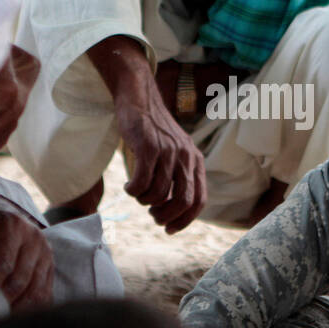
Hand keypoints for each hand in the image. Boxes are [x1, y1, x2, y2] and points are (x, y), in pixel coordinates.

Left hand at [0, 191, 54, 311]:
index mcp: (11, 226)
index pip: (3, 264)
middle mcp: (33, 237)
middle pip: (21, 280)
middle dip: (2, 301)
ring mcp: (45, 252)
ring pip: (36, 290)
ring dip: (18, 309)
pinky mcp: (50, 265)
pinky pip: (45, 293)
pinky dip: (31, 309)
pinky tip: (15, 317)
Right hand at [114, 69, 207, 233]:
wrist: (140, 99)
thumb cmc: (153, 131)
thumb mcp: (174, 152)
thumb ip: (177, 175)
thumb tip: (170, 208)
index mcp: (195, 160)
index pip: (199, 200)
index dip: (186, 220)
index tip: (169, 229)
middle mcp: (185, 156)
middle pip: (183, 201)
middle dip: (166, 215)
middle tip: (153, 215)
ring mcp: (168, 151)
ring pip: (159, 194)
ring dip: (145, 202)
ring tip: (138, 194)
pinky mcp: (148, 147)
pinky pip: (142, 182)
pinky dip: (134, 191)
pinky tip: (129, 186)